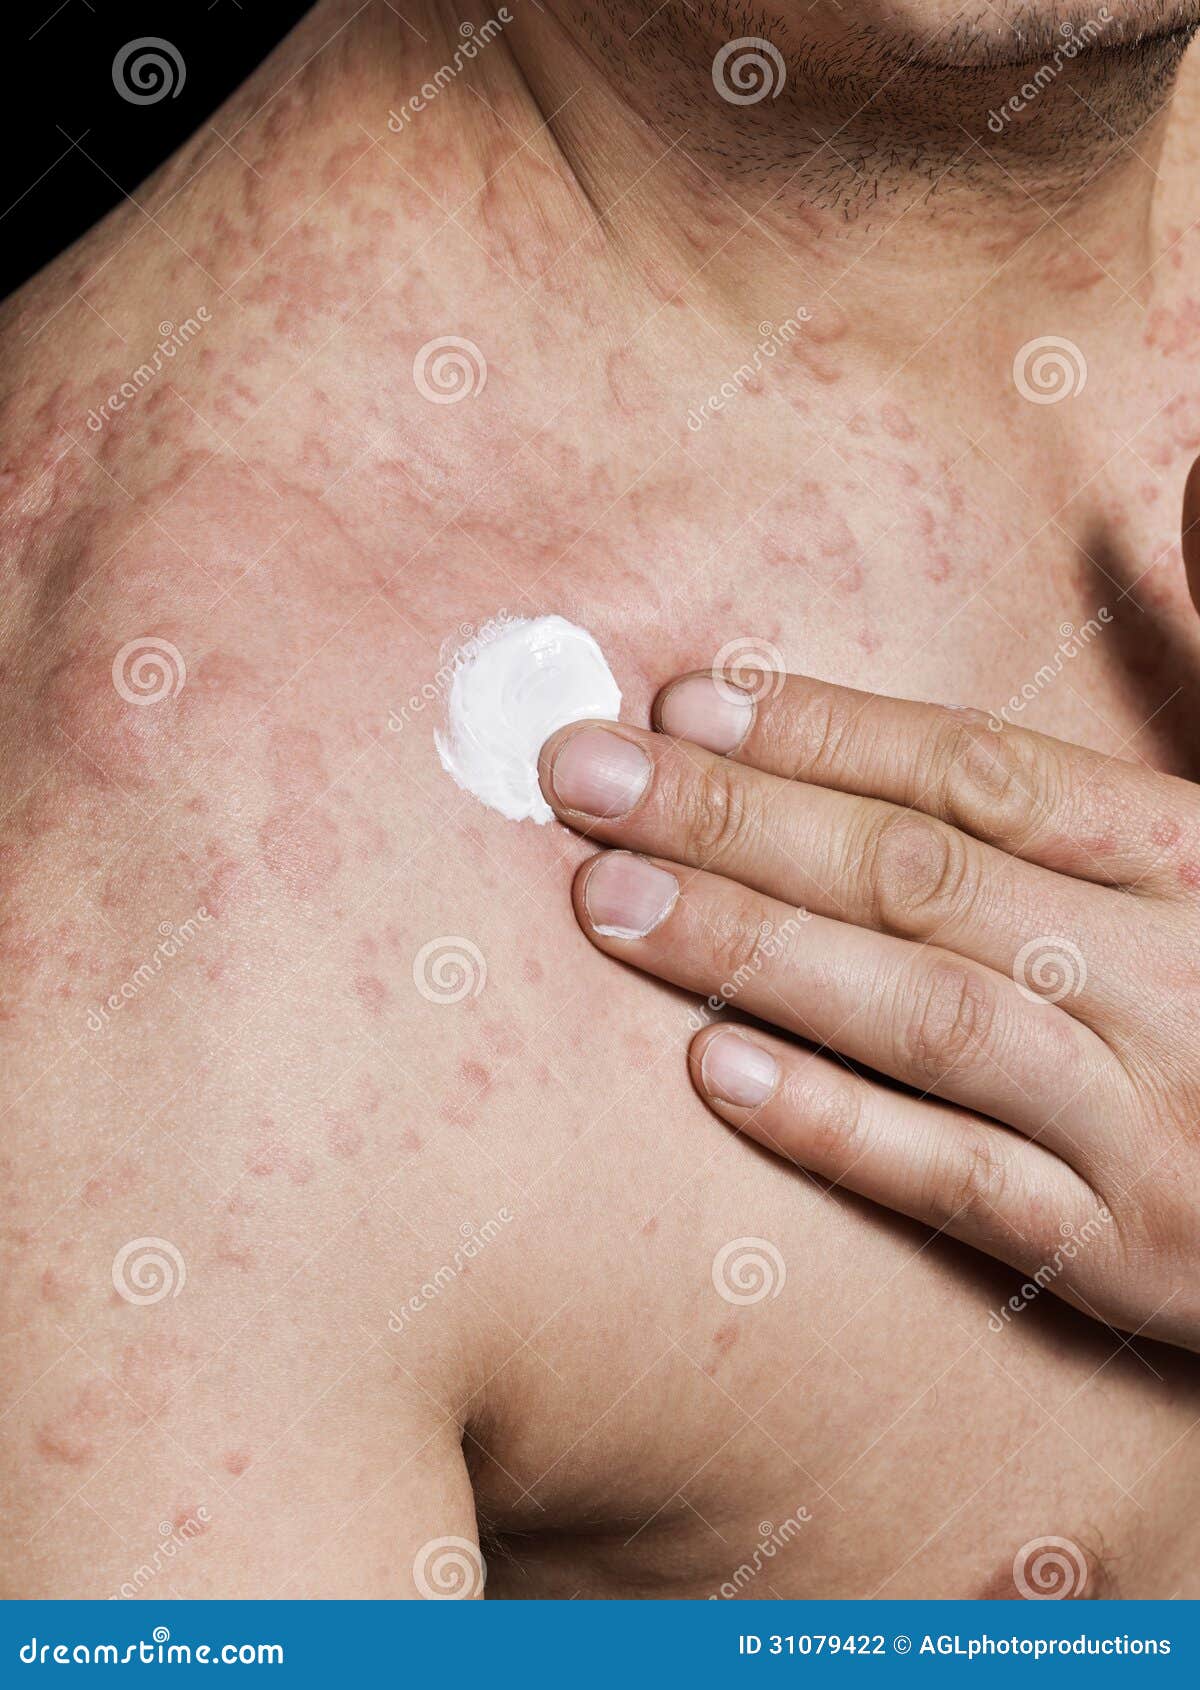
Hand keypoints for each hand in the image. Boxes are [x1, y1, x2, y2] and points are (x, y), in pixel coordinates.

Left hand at [536, 472, 1199, 1352]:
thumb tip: (1182, 469)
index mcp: (1198, 855)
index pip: (984, 771)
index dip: (825, 732)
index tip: (684, 703)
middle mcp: (1172, 973)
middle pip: (924, 875)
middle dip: (742, 820)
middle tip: (582, 776)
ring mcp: (1152, 1121)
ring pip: (928, 1016)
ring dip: (756, 952)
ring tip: (605, 900)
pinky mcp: (1128, 1254)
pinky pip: (964, 1186)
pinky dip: (838, 1126)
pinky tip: (711, 1071)